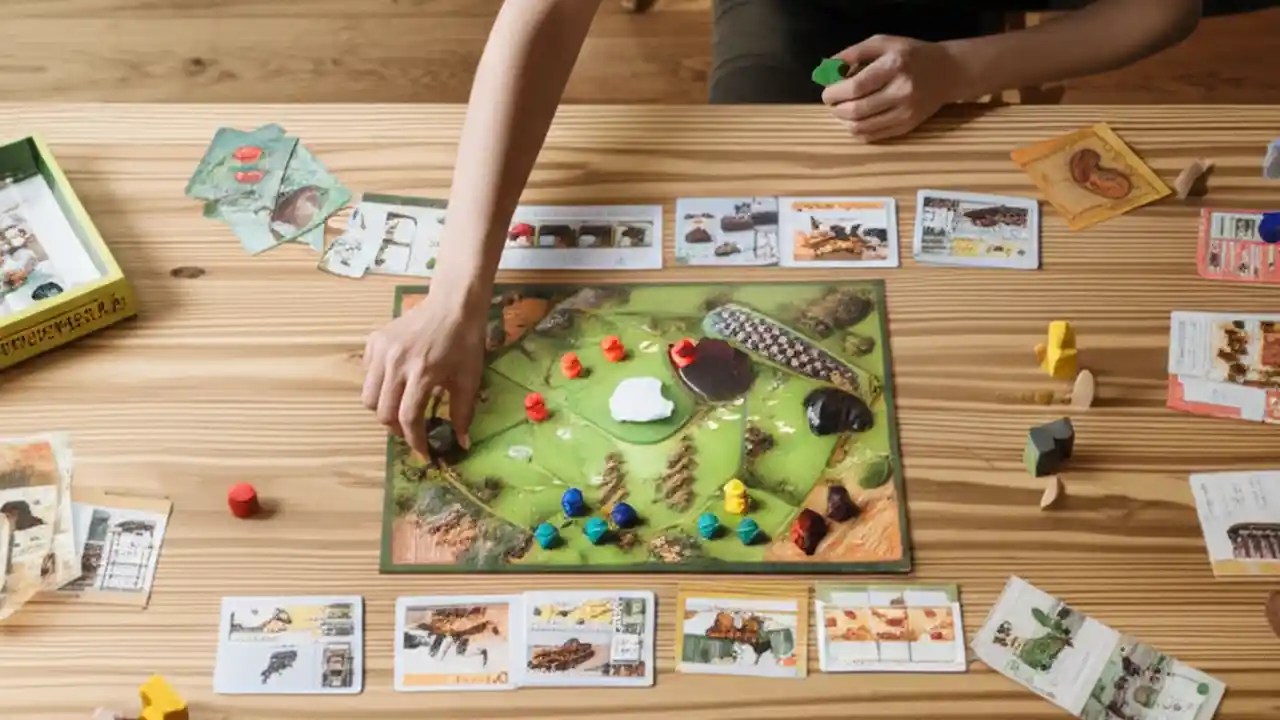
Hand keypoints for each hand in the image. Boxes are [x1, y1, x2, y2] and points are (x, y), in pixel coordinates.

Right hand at [362, 290, 487, 458]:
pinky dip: (378, 386)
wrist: (453, 305)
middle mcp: (396, 363)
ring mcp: (381, 350)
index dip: (415, 441)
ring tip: (399, 411)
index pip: (408, 418)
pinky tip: (394, 384)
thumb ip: (463, 412)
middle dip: (397, 429)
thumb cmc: (465, 342)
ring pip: (368, 396)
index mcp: (422, 372)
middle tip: (411, 432)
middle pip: (383, 411)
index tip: (423, 453)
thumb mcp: (469, 378)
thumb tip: (462, 443)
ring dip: (383, 410)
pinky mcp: (374, 341)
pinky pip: (367, 375)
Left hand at [821, 35, 966, 142]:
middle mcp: (901, 91)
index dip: (835, 93)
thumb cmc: (910, 54)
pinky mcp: (907, 126)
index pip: (856, 87)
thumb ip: (853, 53)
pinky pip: (873, 136)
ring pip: (862, 128)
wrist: (947, 72)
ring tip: (843, 110)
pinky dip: (858, 130)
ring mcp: (905, 112)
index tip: (827, 93)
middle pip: (857, 110)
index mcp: (894, 65)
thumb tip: (826, 68)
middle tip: (833, 102)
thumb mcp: (883, 43)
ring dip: (844, 121)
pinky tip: (856, 120)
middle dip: (836, 109)